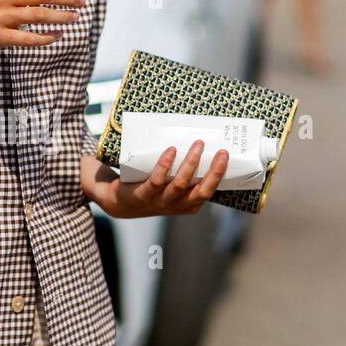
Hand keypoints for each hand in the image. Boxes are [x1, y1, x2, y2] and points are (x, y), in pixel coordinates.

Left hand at [81, 140, 229, 217]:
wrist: (120, 201)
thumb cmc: (153, 187)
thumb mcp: (172, 184)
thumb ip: (186, 170)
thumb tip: (201, 140)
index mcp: (188, 204)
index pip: (209, 192)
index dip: (219, 175)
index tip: (225, 154)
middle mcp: (177, 205)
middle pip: (200, 191)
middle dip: (213, 171)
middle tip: (220, 150)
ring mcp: (160, 201)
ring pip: (180, 184)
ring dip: (190, 163)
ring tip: (198, 144)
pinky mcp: (143, 195)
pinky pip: (157, 181)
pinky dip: (165, 165)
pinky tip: (170, 151)